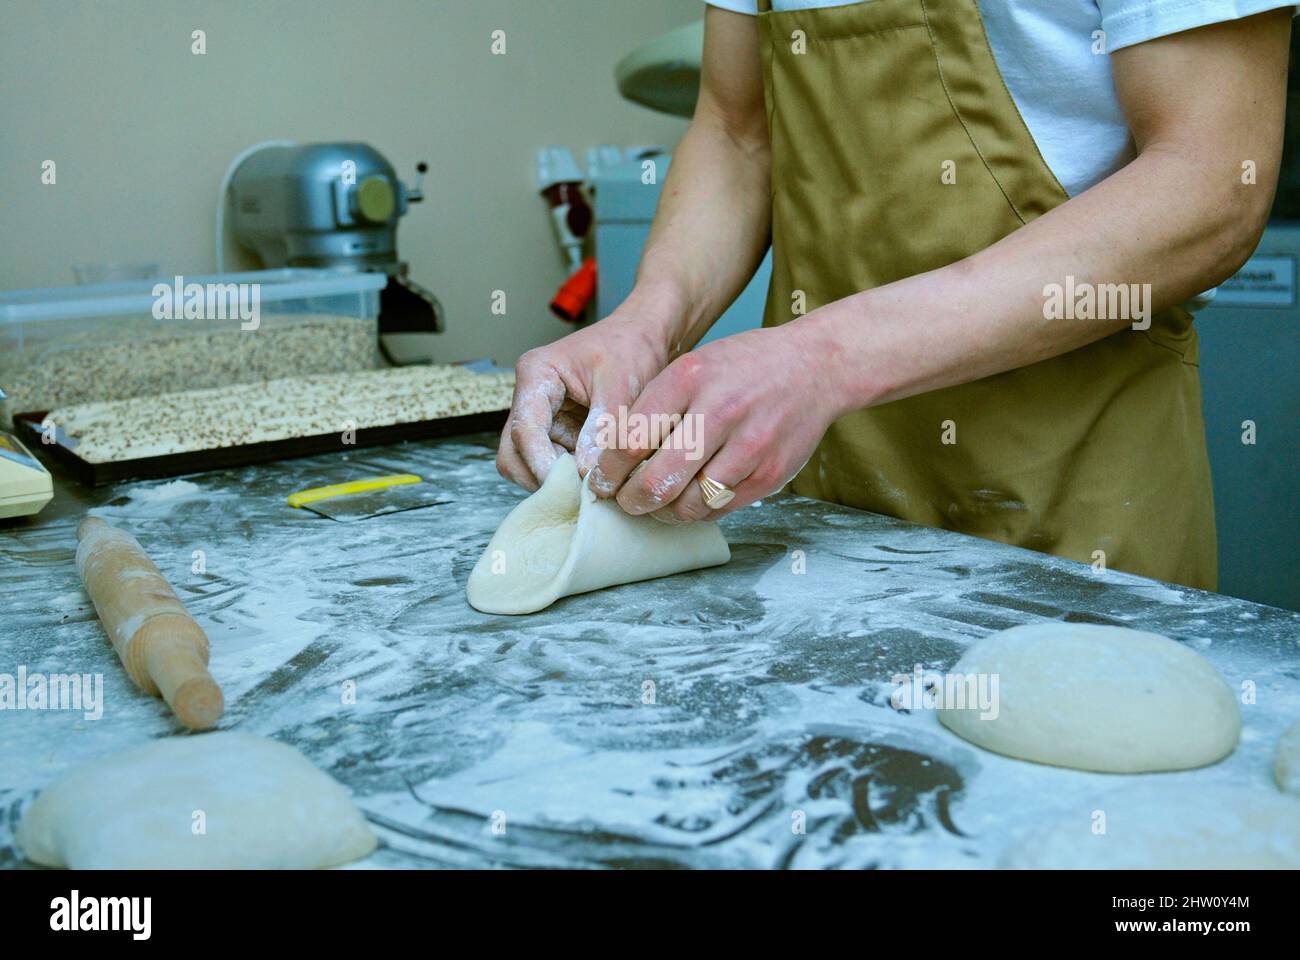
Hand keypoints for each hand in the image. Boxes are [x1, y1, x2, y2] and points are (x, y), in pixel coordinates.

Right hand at [496, 297, 674, 490]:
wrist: (644, 337)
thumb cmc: (632, 348)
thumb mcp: (622, 385)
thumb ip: (603, 427)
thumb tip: (586, 471)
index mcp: (536, 374)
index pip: (524, 430)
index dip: (542, 464)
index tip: (570, 486)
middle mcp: (530, 397)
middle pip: (514, 454)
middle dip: (542, 477)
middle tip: (582, 490)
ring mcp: (541, 417)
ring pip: (529, 464)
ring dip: (557, 480)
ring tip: (595, 482)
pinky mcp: (557, 432)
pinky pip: (552, 464)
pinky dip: (571, 476)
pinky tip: (597, 475)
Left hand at [589, 320, 844, 520]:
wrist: (816, 367)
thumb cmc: (743, 368)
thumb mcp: (691, 367)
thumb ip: (653, 406)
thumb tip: (612, 457)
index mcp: (689, 378)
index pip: (630, 440)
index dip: (608, 471)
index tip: (601, 481)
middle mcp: (719, 411)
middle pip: (656, 480)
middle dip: (630, 500)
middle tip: (624, 501)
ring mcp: (749, 446)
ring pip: (688, 504)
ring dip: (663, 513)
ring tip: (655, 505)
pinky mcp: (770, 474)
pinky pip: (720, 509)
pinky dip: (696, 512)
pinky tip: (688, 502)